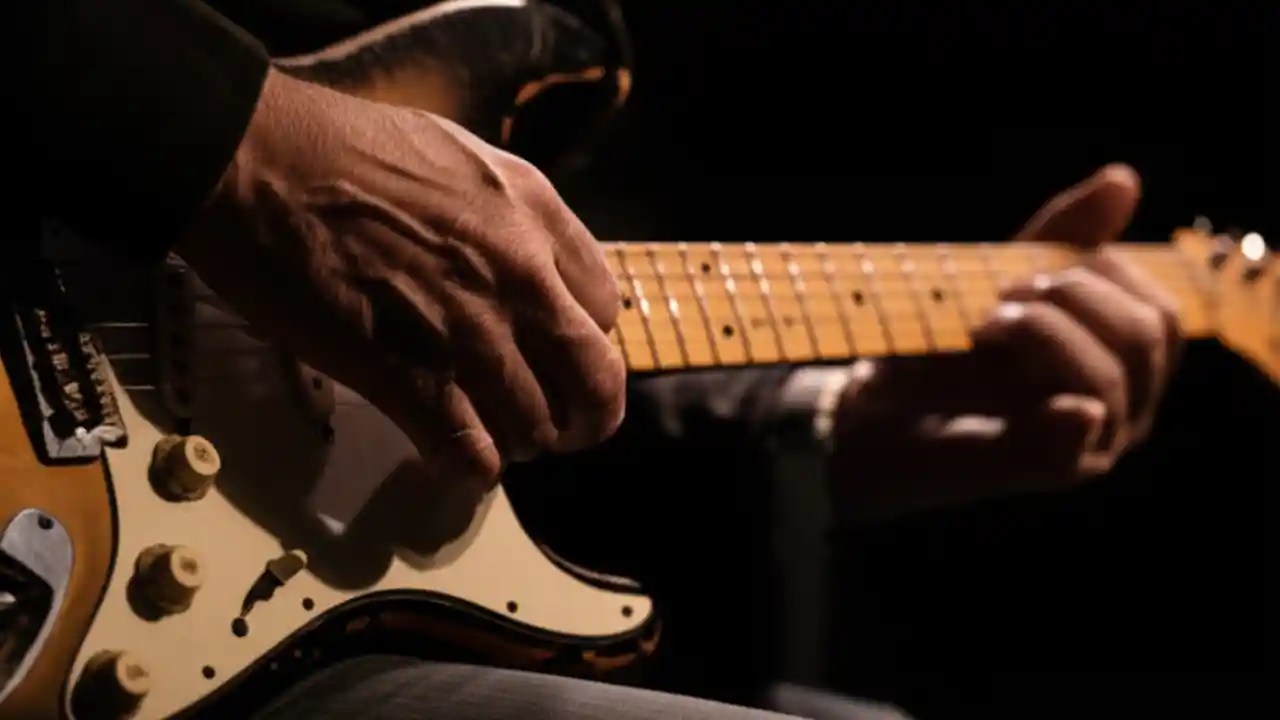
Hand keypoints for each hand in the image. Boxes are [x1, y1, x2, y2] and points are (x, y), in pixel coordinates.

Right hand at [178, 68, 625, 484]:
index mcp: (534, 213)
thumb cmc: (336, 147)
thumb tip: (518, 261)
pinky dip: (466, 470)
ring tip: (485, 437)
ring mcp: (469, 330)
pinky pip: (469, 454)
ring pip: (536, 428)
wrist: (252, 159)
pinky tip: (448, 459)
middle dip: (583, 418)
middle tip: (556, 428)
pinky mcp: (408, 377)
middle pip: (596, 382)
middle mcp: (521, 274)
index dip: (584, 344)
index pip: (606, 309)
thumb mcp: (458, 156)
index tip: (556, 356)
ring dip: (515, 444)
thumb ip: (504, 213)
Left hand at [828, 164, 1181, 523]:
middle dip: (1074, 294)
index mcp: (1123, 367)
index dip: (1102, 270)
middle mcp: (1123, 411)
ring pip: (1114, 374)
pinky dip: (1059, 393)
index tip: (1028, 268)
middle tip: (1003, 296)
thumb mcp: (1004, 278)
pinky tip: (1018, 366)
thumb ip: (1064, 234)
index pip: (1160, 311)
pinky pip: (1083, 427)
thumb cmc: (942, 347)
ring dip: (1045, 328)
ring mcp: (1091, 445)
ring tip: (985, 325)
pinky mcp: (1049, 469)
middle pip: (1149, 335)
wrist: (872, 407)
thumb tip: (1125, 178)